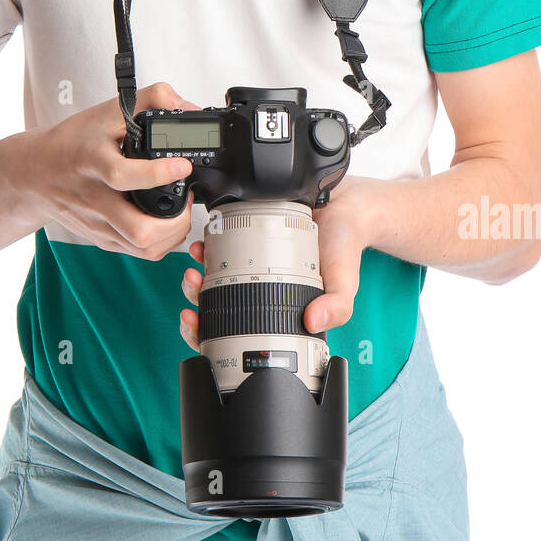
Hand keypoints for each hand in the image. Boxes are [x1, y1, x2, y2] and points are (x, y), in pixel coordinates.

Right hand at [31, 80, 201, 260]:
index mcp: (93, 163)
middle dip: (176, 221)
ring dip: (173, 235)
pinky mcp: (102, 239)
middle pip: (138, 230)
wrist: (36, 173)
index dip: (158, 173)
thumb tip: (186, 105)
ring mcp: (98, 224)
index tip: (183, 165)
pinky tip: (168, 223)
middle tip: (186, 195)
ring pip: (143, 248)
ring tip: (181, 210)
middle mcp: (95, 199)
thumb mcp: (107, 111)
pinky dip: (163, 242)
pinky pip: (139, 253)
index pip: (123, 175)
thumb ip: (150, 98)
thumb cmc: (73, 141)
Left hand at [180, 177, 375, 348]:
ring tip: (196, 264)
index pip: (236, 333)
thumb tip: (314, 321)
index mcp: (278, 308)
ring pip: (213, 278)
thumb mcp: (345, 281)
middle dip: (195, 298)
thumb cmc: (343, 247)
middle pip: (216, 305)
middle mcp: (261, 289)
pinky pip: (221, 246)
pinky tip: (204, 243)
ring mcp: (252, 264)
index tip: (195, 321)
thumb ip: (337, 305)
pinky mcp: (250, 237)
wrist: (347, 207)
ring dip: (197, 274)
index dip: (208, 333)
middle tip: (193, 284)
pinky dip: (208, 248)